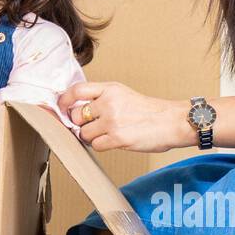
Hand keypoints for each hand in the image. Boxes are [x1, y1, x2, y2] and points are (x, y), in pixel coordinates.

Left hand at [57, 81, 190, 152]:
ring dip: (91, 138)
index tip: (61, 108)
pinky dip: (101, 146)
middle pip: (76, 116)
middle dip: (80, 124)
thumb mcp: (123, 94)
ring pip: (84, 133)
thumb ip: (101, 98)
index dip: (64, 101)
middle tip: (93, 127)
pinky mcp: (118, 137)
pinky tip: (114, 141)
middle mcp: (109, 102)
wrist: (172, 121)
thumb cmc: (148, 111)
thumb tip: (75, 110)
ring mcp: (112, 120)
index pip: (76, 90)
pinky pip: (95, 145)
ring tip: (107, 134)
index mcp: (110, 88)